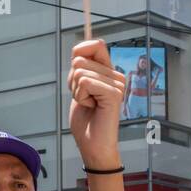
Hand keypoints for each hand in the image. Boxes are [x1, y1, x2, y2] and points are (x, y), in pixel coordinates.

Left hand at [67, 39, 124, 168]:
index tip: (77, 77)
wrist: (92, 145)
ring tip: (89, 105)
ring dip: (77, 92)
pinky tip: (92, 107)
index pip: (93, 45)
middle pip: (80, 60)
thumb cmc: (86, 120)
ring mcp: (117, 84)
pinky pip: (86, 83)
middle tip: (85, 99)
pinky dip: (81, 97)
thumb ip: (80, 68)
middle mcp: (116, 75)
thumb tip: (78, 52)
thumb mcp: (78, 88)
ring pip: (80, 72)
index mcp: (108, 71)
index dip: (78, 53)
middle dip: (73, 82)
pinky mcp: (114, 93)